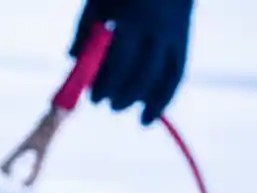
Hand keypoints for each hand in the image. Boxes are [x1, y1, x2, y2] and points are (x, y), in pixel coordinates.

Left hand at [70, 0, 194, 124]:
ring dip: (149, 103)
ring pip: (166, 78)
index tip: (95, 98)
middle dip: (126, 95)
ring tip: (135, 116)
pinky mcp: (184, 39)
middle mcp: (158, 28)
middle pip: (144, 73)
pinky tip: (150, 116)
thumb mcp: (101, 0)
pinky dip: (164, 99)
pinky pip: (177, 75)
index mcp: (133, 17)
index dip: (108, 84)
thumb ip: (85, 29)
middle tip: (111, 106)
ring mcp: (175, 34)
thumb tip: (72, 60)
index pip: (121, 60)